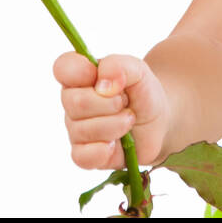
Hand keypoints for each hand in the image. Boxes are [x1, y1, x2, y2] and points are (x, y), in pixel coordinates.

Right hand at [54, 52, 172, 169]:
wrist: (159, 121)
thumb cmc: (142, 92)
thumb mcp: (139, 70)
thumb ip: (120, 66)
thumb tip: (103, 83)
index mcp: (81, 77)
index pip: (62, 67)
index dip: (79, 71)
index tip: (98, 75)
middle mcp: (73, 103)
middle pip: (75, 102)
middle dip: (110, 103)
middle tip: (126, 102)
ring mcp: (76, 130)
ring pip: (83, 130)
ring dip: (116, 124)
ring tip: (129, 119)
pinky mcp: (84, 155)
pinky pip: (82, 156)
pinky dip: (103, 150)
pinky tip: (116, 143)